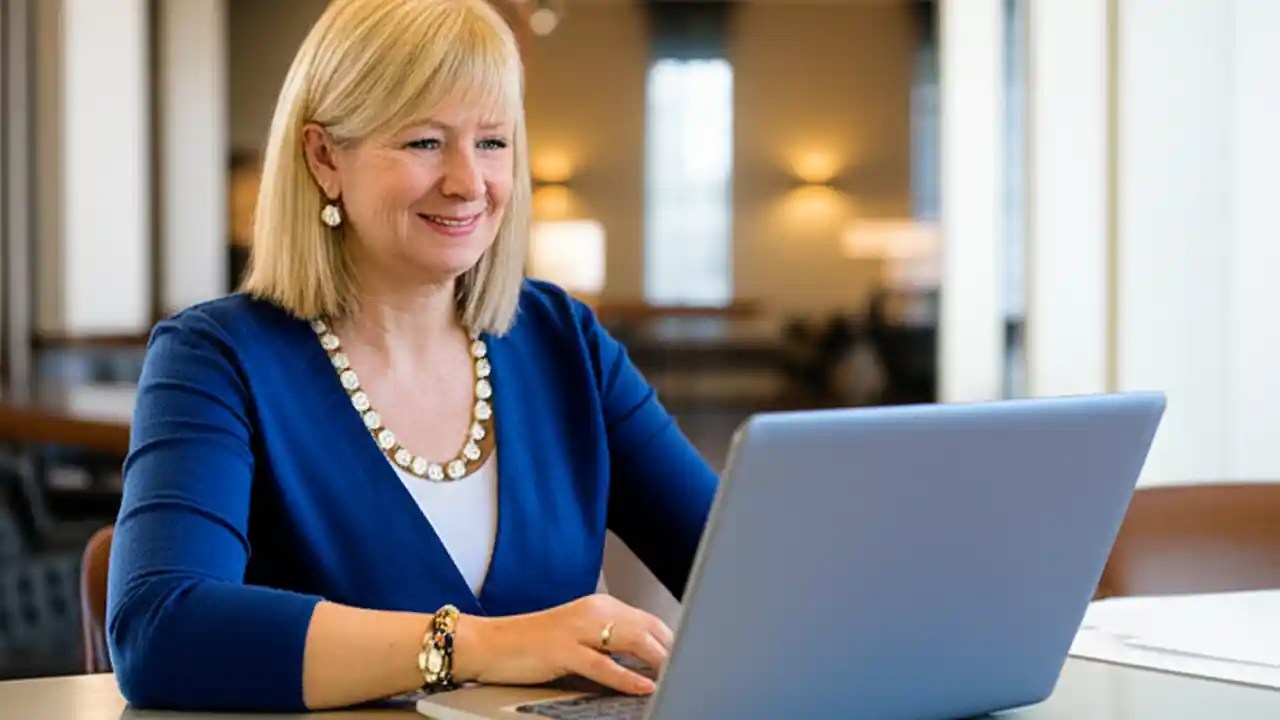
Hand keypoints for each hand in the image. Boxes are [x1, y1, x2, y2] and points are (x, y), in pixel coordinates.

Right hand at [451, 594, 673, 695]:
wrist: (488, 643)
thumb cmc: (532, 646)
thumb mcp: (578, 639)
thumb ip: (609, 645)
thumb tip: (644, 663)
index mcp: (599, 607)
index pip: (649, 621)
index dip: (673, 640)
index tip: (693, 657)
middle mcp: (592, 611)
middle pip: (647, 627)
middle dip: (674, 649)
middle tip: (694, 668)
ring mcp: (577, 629)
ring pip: (631, 640)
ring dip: (659, 660)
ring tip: (679, 675)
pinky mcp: (562, 649)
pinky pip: (602, 664)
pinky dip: (627, 676)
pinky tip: (644, 686)